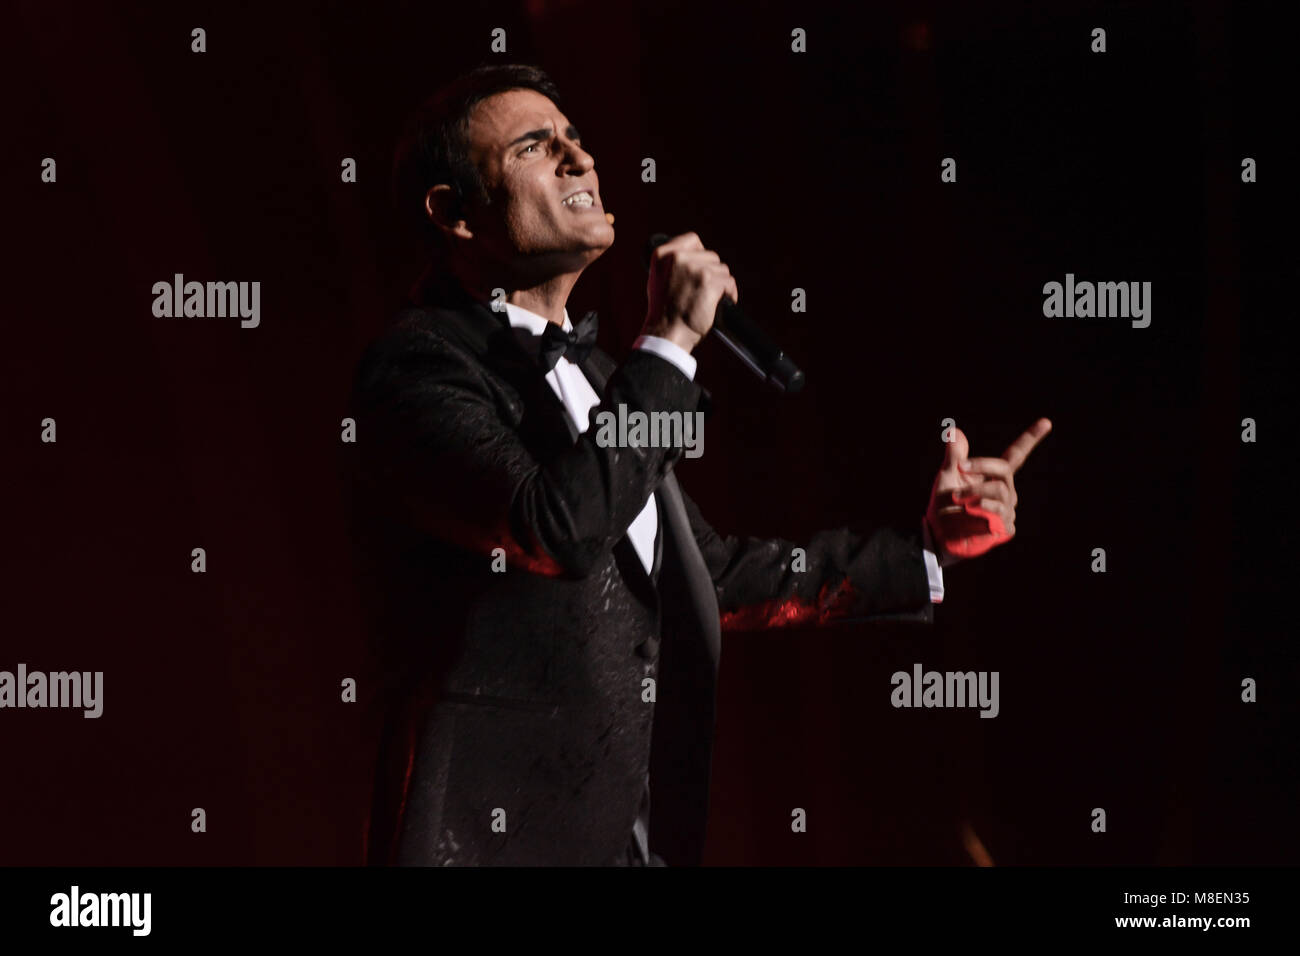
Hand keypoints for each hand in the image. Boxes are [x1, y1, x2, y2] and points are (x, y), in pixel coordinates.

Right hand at [641, 232, 738, 352]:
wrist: (667, 334)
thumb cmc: (665, 312)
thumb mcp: (659, 279)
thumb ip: (674, 263)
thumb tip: (696, 256)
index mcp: (662, 254)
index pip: (693, 240)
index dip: (700, 255)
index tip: (699, 271)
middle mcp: (677, 257)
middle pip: (711, 256)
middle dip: (711, 274)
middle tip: (700, 293)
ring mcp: (694, 268)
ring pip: (722, 270)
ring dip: (720, 286)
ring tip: (705, 302)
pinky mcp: (710, 280)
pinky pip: (730, 283)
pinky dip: (729, 296)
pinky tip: (716, 306)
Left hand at [925, 418, 1051, 562]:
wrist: (937, 535)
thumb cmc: (943, 507)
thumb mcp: (946, 477)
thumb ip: (954, 456)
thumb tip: (954, 430)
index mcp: (994, 476)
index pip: (1016, 455)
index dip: (1030, 439)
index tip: (1046, 422)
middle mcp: (1005, 491)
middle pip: (1004, 470)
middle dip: (982, 466)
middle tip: (960, 467)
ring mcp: (1007, 510)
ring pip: (999, 491)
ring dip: (974, 491)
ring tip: (957, 498)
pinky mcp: (1005, 528)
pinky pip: (1000, 513)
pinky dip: (982, 509)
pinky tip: (970, 511)